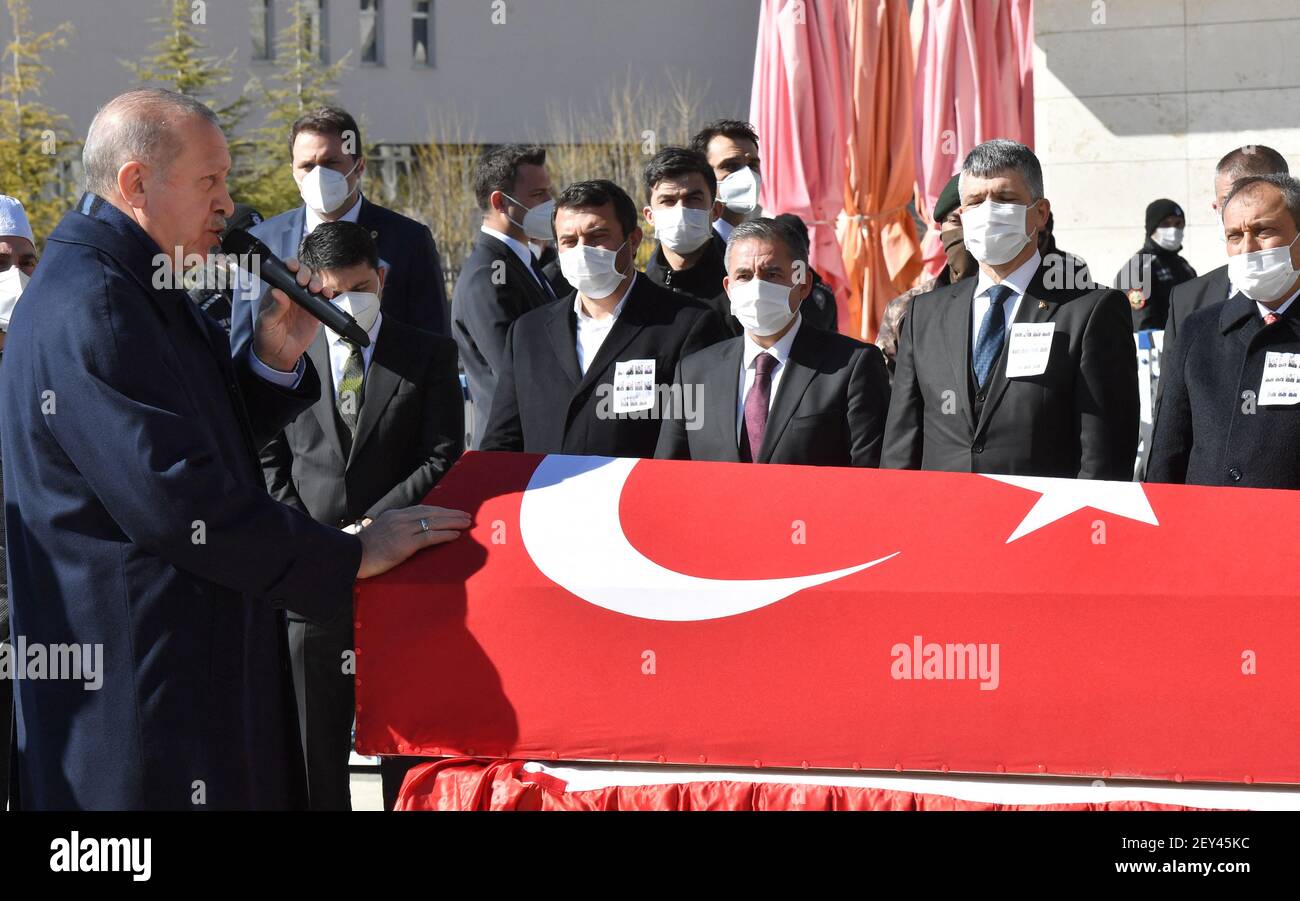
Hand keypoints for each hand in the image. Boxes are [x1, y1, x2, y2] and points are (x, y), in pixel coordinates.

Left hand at [253, 258, 328, 371]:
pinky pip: (323, 300)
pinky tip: (327, 294)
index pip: (284, 273)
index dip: (290, 266)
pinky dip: (327, 294)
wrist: (280, 356)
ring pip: (314, 284)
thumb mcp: (267, 322)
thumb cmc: (268, 337)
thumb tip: (278, 292)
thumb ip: (274, 308)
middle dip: (306, 273)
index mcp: (277, 292)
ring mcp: (305, 302)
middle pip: (302, 275)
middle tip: (304, 282)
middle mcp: (292, 293)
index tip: (293, 268)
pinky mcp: (315, 312)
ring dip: (317, 282)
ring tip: (315, 289)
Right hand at [356, 505, 471, 578]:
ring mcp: (403, 529)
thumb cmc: (363, 550)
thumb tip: (408, 533)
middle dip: (450, 514)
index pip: (422, 509)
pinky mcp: (405, 543)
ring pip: (434, 522)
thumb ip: (394, 529)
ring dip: (453, 522)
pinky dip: (445, 534)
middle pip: (432, 512)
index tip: (452, 512)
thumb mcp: (380, 532)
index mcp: (395, 514)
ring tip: (466, 523)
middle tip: (466, 516)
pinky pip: (430, 536)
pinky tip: (456, 535)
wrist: (351, 556)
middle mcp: (400, 518)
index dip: (439, 511)